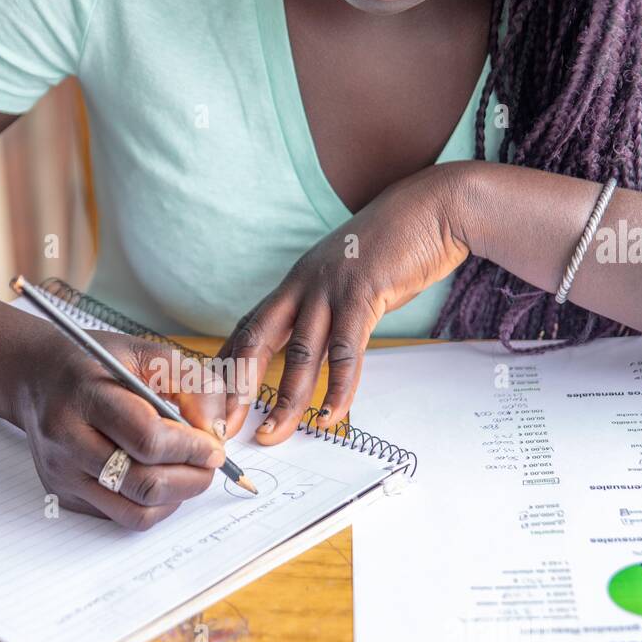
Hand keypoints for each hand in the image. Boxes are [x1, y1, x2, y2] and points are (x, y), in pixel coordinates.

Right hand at [14, 330, 227, 529]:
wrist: (34, 376)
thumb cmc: (95, 362)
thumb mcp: (147, 353)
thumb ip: (192, 385)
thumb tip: (216, 433)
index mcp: (86, 395)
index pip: (148, 439)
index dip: (191, 449)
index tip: (214, 447)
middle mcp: (67, 439)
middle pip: (144, 483)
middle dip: (192, 479)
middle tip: (209, 464)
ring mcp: (62, 472)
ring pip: (135, 511)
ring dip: (176, 498)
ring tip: (188, 472)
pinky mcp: (63, 494)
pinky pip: (121, 516)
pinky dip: (152, 505)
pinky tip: (159, 478)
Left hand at [218, 164, 470, 443]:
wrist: (430, 209)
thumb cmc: (390, 249)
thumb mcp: (343, 279)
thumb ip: (323, 310)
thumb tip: (311, 350)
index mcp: (293, 285)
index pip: (247, 330)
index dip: (227, 367)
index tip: (211, 403)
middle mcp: (301, 285)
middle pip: (256, 341)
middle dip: (237, 388)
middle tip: (224, 427)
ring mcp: (330, 289)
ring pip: (298, 353)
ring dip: (285, 398)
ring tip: (275, 432)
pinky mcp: (362, 294)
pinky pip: (345, 350)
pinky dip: (338, 388)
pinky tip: (331, 415)